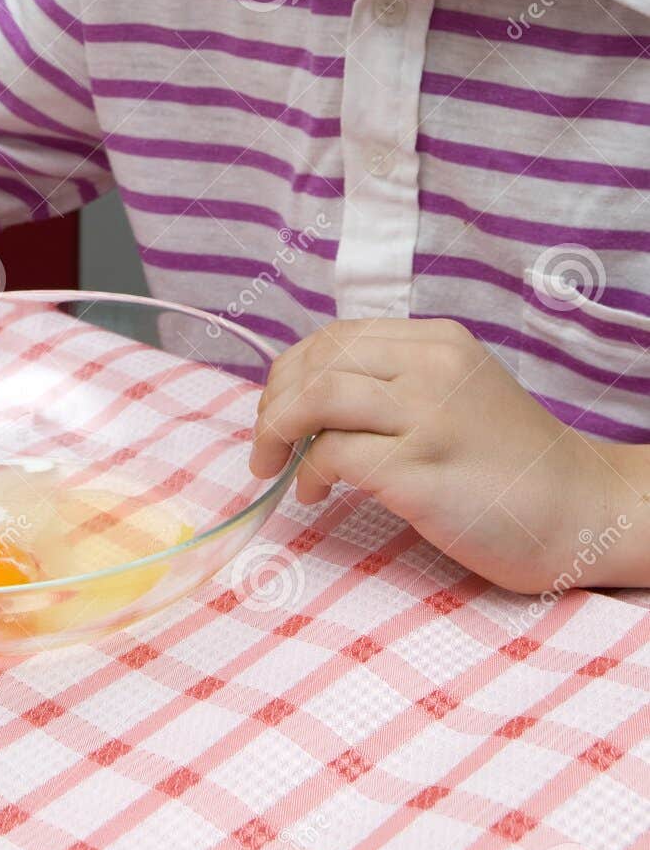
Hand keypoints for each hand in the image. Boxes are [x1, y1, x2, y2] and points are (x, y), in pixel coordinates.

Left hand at [250, 316, 622, 594]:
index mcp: (438, 342)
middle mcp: (431, 367)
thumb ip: (399, 383)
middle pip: (316, 362)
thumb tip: (313, 397)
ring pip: (316, 398)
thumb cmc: (514, 465)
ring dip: (276, 433)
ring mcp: (428, 417)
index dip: (290, 372)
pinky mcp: (422, 469)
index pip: (336, 337)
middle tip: (265, 444)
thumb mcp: (460, 394)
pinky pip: (335, 455)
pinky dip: (309, 472)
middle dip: (272, 403)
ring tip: (274, 467)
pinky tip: (315, 494)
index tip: (277, 410)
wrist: (585, 512)